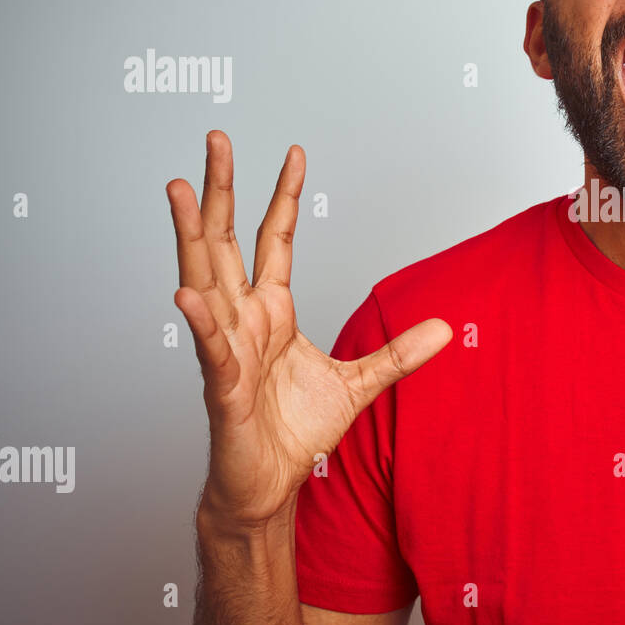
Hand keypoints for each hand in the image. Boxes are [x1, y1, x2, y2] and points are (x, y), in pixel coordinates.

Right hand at [167, 130, 451, 526]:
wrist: (269, 485)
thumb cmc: (296, 432)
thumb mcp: (360, 384)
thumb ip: (398, 354)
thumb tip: (445, 328)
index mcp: (272, 311)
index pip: (275, 239)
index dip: (282, 195)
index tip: (293, 152)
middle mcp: (243, 320)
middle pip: (227, 241)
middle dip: (222, 190)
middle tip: (216, 139)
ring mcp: (227, 349)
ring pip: (204, 280)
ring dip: (191, 235)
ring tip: (179, 190)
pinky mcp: (221, 388)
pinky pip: (209, 349)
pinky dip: (200, 322)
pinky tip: (188, 293)